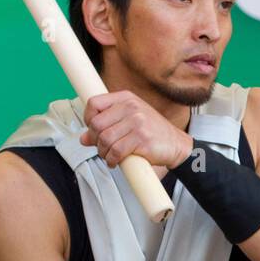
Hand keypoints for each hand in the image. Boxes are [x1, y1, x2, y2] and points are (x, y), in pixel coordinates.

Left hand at [79, 91, 193, 169]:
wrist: (176, 144)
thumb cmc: (152, 132)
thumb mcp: (129, 121)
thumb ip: (107, 126)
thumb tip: (83, 138)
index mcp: (126, 98)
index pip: (94, 103)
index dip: (88, 119)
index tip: (92, 131)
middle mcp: (131, 107)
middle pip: (97, 124)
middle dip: (95, 140)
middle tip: (102, 148)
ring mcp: (137, 122)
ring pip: (105, 139)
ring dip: (103, 152)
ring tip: (110, 156)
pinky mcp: (142, 139)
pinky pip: (116, 151)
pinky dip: (112, 160)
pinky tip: (116, 162)